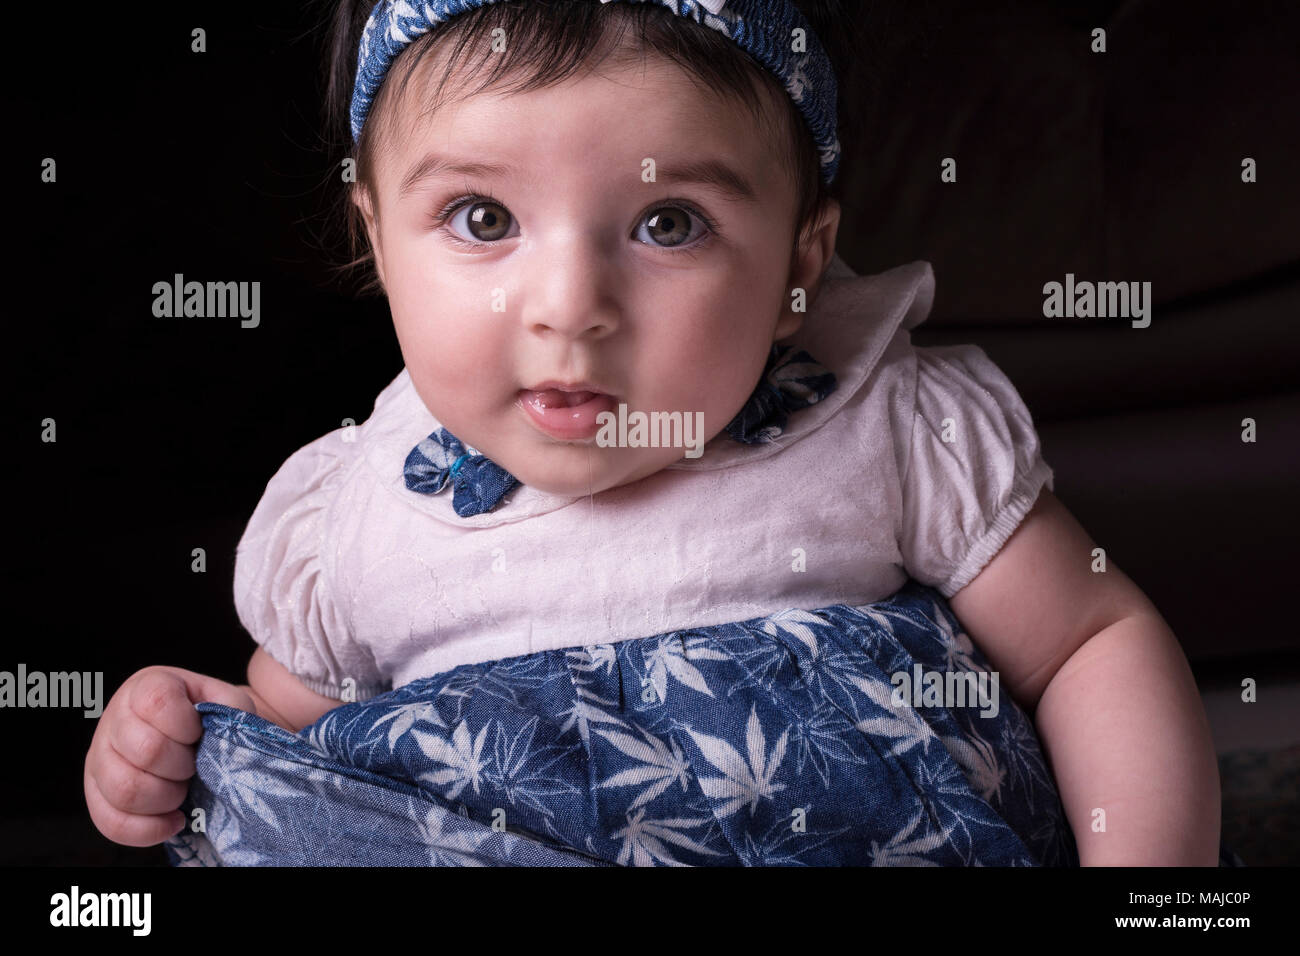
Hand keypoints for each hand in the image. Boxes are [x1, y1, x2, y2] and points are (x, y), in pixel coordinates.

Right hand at [84, 665, 254, 846]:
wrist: (198, 740)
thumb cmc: (212, 719)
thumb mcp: (228, 703)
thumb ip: (231, 710)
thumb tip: (218, 743)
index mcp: (148, 686)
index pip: (157, 702)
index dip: (186, 725)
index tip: (199, 733)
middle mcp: (116, 717)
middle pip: (146, 751)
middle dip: (183, 766)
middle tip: (195, 766)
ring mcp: (100, 756)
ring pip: (125, 790)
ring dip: (167, 798)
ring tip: (184, 790)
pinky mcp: (96, 793)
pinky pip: (112, 822)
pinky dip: (149, 829)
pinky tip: (175, 820)